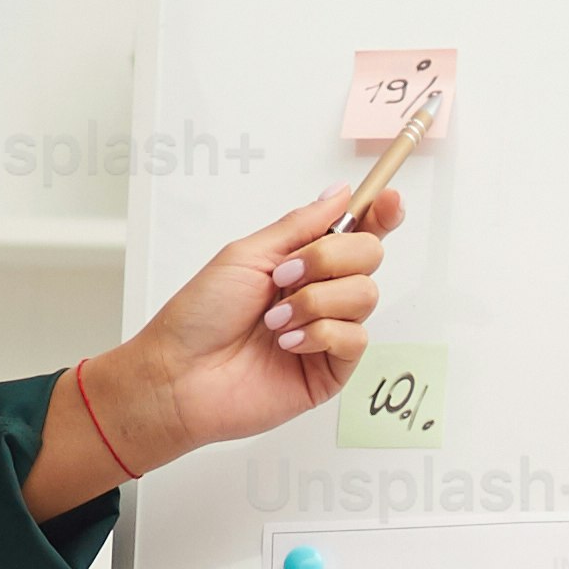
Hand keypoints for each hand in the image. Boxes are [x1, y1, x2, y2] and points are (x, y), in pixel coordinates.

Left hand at [61, 178, 409, 477]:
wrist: (179, 375)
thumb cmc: (199, 317)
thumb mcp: (246, 254)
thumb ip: (300, 225)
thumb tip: (341, 193)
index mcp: (301, 262)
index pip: (356, 232)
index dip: (380, 213)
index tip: (390, 200)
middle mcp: (320, 294)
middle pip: (370, 256)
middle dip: (330, 259)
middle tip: (285, 277)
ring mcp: (328, 332)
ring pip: (365, 295)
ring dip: (316, 301)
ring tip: (274, 321)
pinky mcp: (331, 370)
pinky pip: (354, 338)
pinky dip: (320, 333)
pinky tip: (286, 344)